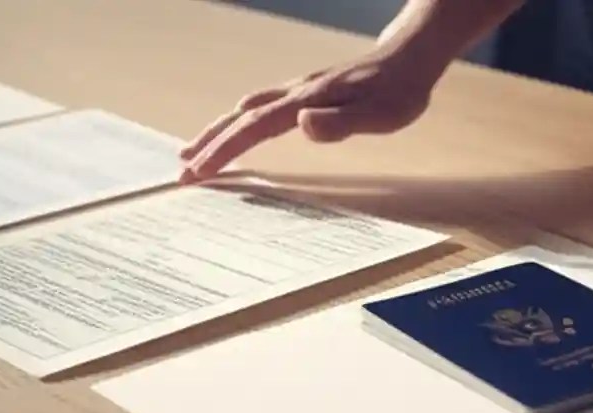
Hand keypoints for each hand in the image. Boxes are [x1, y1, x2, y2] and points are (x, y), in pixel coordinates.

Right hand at [179, 44, 441, 181]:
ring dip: (217, 133)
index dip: (226, 150)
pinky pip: (259, 110)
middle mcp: (294, 94)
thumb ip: (340, 122)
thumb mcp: (380, 115)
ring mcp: (296, 92)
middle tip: (182, 172)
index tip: (201, 171)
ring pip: (245, 112)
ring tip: (193, 153)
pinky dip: (237, 123)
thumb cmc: (399, 91)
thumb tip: (300, 124)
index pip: (255, 128)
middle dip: (209, 146)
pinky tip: (233, 127)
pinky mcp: (303, 93)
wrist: (410, 59)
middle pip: (240, 120)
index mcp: (305, 101)